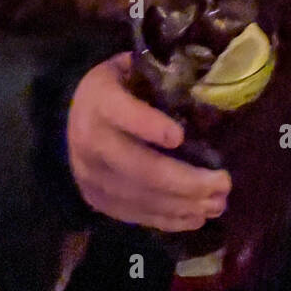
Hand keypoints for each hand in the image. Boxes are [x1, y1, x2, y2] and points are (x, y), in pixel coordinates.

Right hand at [67, 54, 231, 230]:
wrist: (66, 123)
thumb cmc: (110, 92)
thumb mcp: (125, 70)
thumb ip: (155, 76)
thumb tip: (202, 85)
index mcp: (101, 103)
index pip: (124, 115)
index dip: (150, 126)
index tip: (181, 136)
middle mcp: (93, 143)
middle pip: (141, 168)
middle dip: (187, 181)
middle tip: (223, 183)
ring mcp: (93, 177)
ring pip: (143, 198)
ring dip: (186, 205)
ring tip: (219, 203)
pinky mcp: (98, 201)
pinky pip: (137, 215)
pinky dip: (170, 220)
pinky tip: (197, 217)